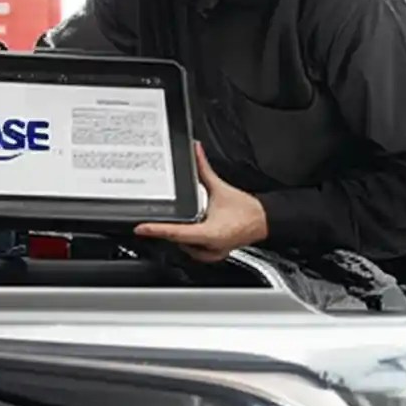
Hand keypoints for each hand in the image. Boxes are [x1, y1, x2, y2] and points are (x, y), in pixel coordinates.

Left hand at [134, 142, 267, 262]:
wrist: (264, 220)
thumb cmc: (247, 211)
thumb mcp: (221, 188)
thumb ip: (204, 170)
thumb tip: (195, 152)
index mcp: (210, 233)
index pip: (176, 232)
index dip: (156, 230)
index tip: (141, 228)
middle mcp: (209, 247)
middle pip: (177, 241)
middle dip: (164, 231)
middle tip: (152, 222)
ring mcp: (211, 252)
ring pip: (184, 247)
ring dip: (176, 236)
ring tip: (170, 224)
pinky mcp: (212, 253)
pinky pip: (193, 249)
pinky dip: (186, 240)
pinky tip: (184, 230)